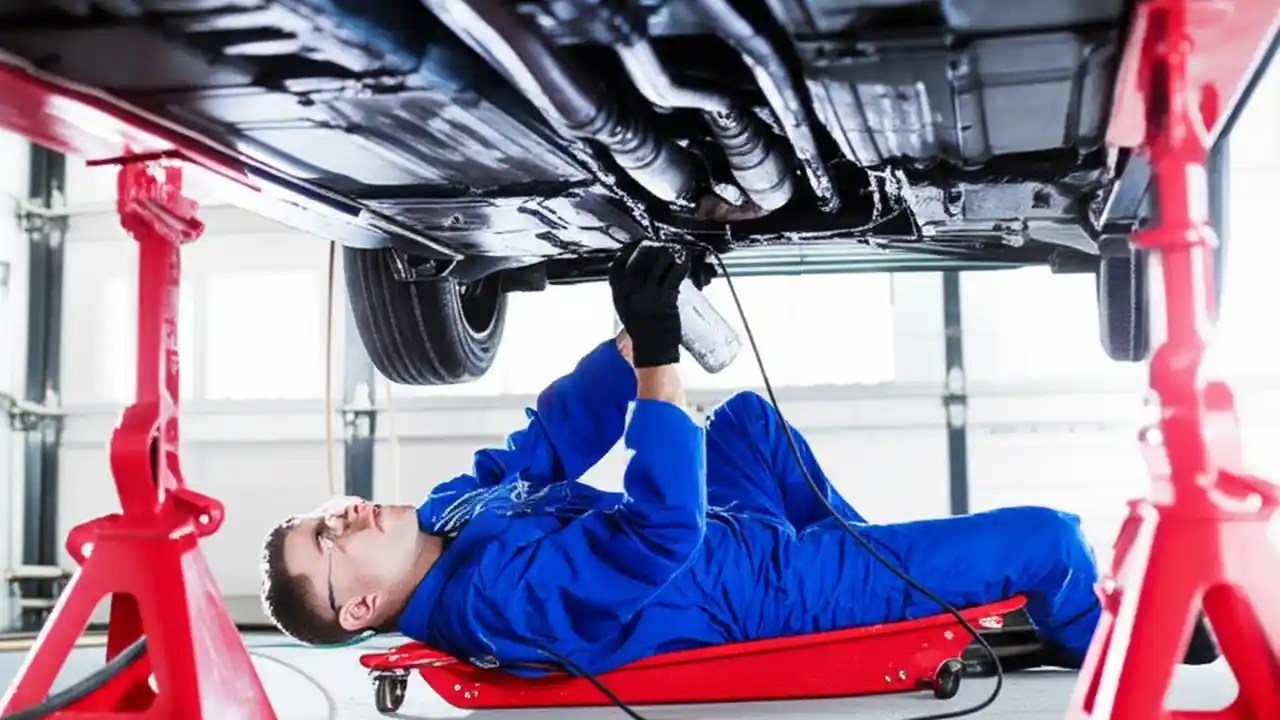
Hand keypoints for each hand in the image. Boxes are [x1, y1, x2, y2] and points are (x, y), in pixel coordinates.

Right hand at [608, 242, 687, 367]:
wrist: (651, 347)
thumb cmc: (640, 326)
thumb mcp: (624, 303)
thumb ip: (628, 285)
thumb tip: (640, 266)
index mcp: (618, 288)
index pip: (622, 259)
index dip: (633, 248)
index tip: (641, 243)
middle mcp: (631, 287)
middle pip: (643, 253)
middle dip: (655, 246)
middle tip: (663, 247)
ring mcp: (649, 290)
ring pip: (661, 259)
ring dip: (670, 253)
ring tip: (675, 253)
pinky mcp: (667, 296)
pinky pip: (675, 272)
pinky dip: (682, 264)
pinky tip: (684, 261)